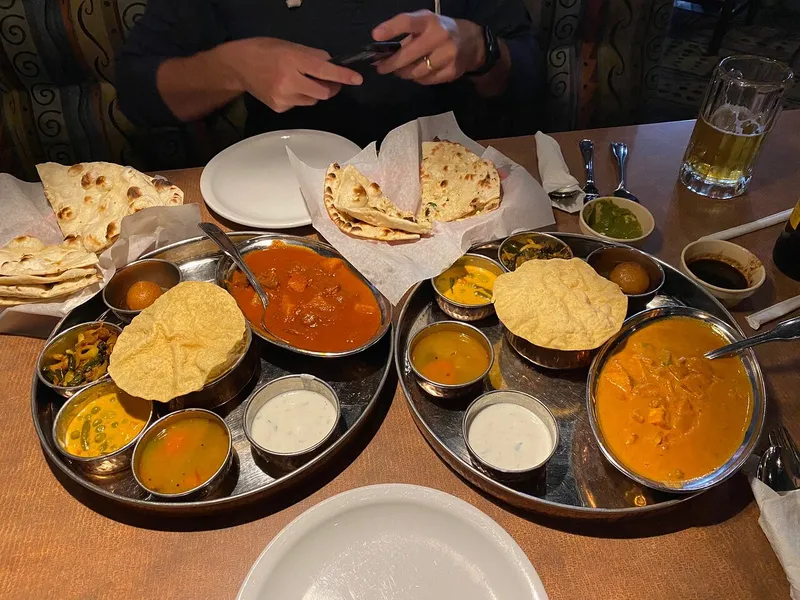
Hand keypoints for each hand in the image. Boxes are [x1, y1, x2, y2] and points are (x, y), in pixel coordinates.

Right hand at [217, 38, 362, 112]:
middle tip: (330, 80)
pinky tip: (288, 88)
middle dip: (330, 87)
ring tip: (301, 81)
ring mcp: (284, 97)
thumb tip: (331, 65)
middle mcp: (289, 81)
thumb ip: (312, 56)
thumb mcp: (290, 46)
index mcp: (293, 61)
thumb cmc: (266, 50)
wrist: (238, 66)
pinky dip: (300, 97)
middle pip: (323, 93)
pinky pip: (299, 104)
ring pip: (312, 101)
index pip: (325, 71)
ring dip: (314, 92)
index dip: (343, 76)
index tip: (357, 79)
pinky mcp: (279, 108)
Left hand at [372, 10, 484, 84]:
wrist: (472, 43)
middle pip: (408, 55)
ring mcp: (447, 55)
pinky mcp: (451, 71)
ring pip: (415, 72)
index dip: (391, 28)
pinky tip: (417, 73)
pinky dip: (418, 78)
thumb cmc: (441, 31)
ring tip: (400, 70)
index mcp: (430, 21)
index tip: (375, 36)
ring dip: (403, 73)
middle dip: (391, 64)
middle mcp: (439, 37)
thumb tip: (382, 50)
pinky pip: (426, 80)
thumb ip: (407, 33)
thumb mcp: (426, 22)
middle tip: (381, 67)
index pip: (408, 22)